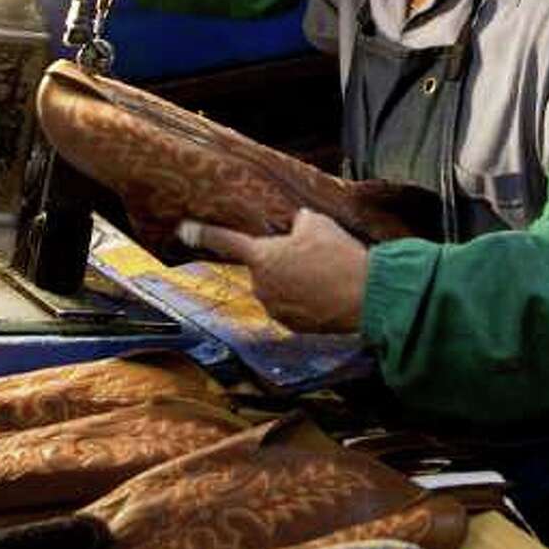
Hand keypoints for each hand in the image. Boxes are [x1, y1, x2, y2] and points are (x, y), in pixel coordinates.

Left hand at [177, 210, 367, 332]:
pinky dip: (305, 300)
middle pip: (263, 268)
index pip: (225, 241)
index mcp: (261, 257)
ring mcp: (275, 309)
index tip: (183, 229)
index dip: (202, 233)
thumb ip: (298, 223)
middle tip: (311, 256)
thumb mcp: (318, 223)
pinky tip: (326, 294)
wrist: (365, 295)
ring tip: (325, 276)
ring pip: (279, 288)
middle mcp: (261, 286)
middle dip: (281, 261)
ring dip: (294, 282)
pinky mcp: (292, 326)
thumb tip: (297, 225)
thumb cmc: (338, 255)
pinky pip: (292, 307)